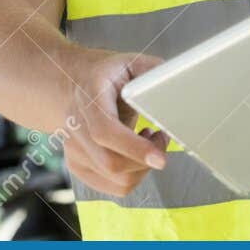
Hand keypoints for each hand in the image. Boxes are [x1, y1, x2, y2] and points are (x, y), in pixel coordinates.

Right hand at [61, 49, 169, 196]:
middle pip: (111, 162)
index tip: (160, 157)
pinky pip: (114, 187)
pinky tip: (134, 153)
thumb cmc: (106, 76)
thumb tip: (175, 83)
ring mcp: (73, 150)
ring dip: (143, 167)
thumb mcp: (130, 62)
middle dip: (146, 159)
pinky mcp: (78, 166)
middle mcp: (75, 126)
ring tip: (147, 141)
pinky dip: (134, 175)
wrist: (75, 86)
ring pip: (117, 179)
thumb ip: (153, 71)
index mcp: (88, 98)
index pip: (105, 131)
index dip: (134, 148)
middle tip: (160, 138)